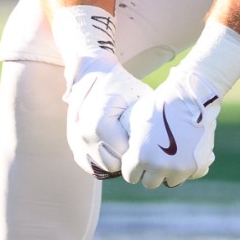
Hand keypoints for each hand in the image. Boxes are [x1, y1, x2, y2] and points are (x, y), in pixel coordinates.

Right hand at [64, 58, 149, 178]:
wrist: (93, 72)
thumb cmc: (120, 85)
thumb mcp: (138, 98)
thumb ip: (148, 121)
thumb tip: (167, 143)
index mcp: (99, 122)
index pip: (124, 152)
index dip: (139, 149)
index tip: (147, 141)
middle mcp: (83, 133)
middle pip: (112, 164)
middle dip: (127, 158)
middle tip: (137, 145)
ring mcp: (75, 140)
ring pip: (101, 167)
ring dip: (114, 160)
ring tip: (125, 146)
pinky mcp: (72, 144)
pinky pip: (89, 165)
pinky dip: (102, 161)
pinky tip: (112, 150)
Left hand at [120, 70, 220, 189]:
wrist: (189, 97)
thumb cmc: (159, 104)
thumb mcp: (136, 121)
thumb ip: (133, 143)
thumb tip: (131, 152)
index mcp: (140, 157)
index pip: (130, 176)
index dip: (133, 168)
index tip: (137, 160)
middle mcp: (159, 167)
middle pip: (150, 182)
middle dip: (150, 172)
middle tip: (154, 159)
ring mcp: (180, 168)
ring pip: (171, 181)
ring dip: (169, 172)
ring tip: (171, 155)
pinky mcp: (198, 166)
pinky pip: (190, 174)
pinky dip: (188, 167)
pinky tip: (186, 152)